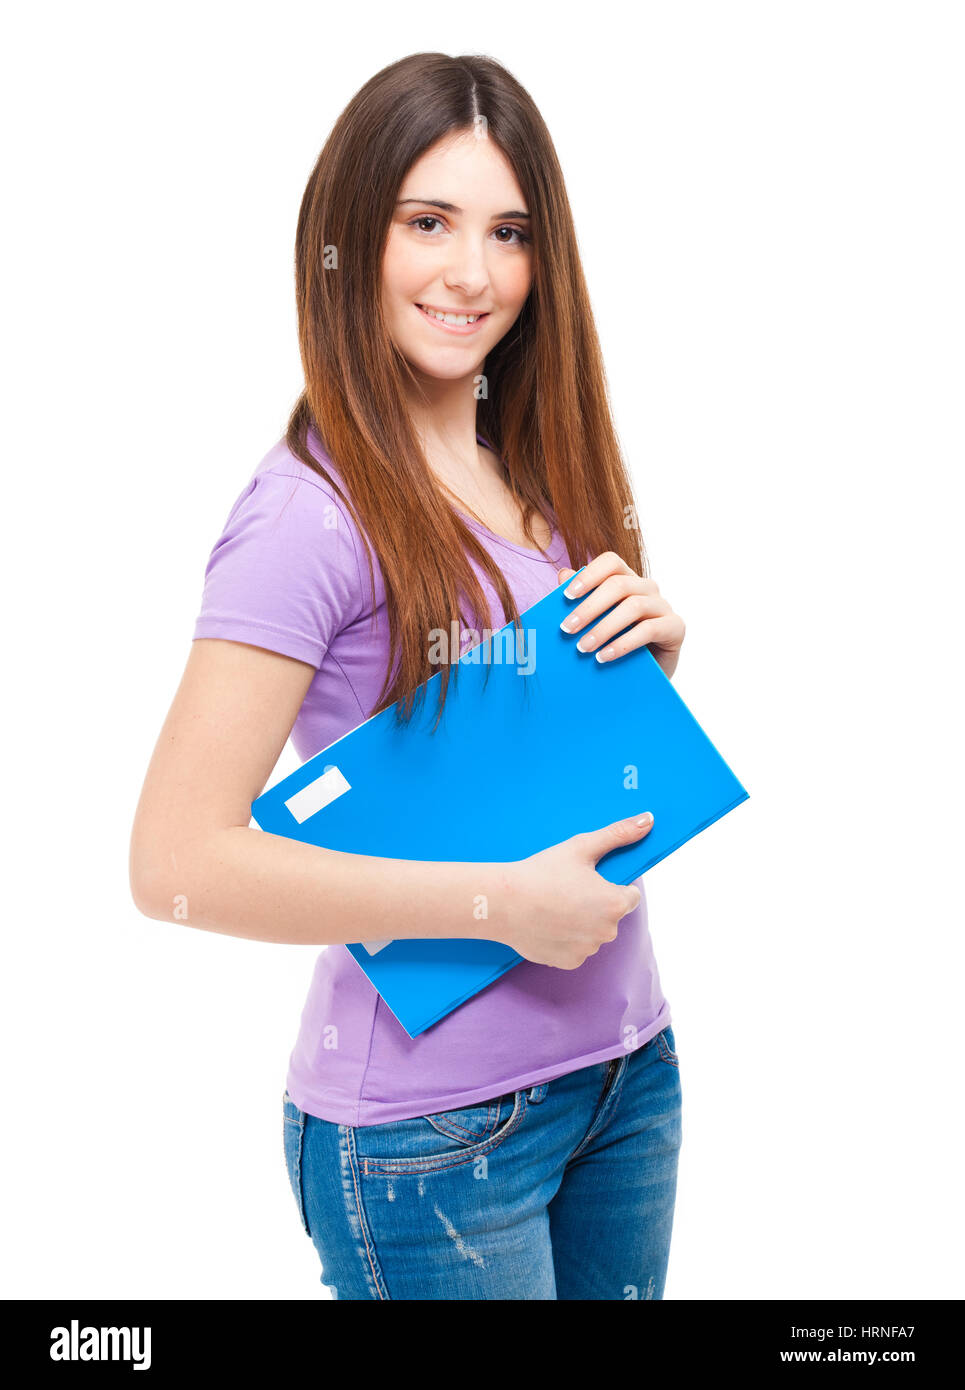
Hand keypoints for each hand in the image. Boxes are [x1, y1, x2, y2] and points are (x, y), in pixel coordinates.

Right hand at [497, 812, 654, 968]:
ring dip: (581, 923)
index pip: (630, 895)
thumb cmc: (542, 873)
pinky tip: (548, 923)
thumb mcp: (582, 847)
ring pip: (592, 933)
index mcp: (615, 903)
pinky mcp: (569, 962)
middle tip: (567, 889)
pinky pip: (575, 949)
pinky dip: (566, 939)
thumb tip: (648, 820)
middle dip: (596, 904)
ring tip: (554, 906)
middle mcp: (607, 931)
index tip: (589, 879)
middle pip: (611, 915)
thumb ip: (618, 834)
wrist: (503, 902)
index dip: (611, 885)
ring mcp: (588, 950)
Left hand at [557, 553, 685, 679]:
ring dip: (604, 628)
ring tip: (583, 648)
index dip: (588, 575)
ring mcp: (663, 606)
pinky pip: (649, 630)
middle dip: (589, 607)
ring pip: (633, 606)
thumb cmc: (617, 643)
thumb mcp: (596, 622)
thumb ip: (581, 599)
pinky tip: (604, 656)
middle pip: (618, 585)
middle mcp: (647, 588)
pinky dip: (623, 644)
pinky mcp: (675, 627)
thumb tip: (563, 574)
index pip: (611, 562)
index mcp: (627, 579)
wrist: (646, 673)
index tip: (566, 596)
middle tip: (567, 628)